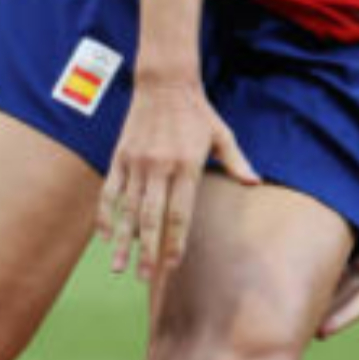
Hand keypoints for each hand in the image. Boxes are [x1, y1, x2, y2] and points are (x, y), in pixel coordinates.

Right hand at [96, 77, 257, 282]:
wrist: (164, 82)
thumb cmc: (197, 111)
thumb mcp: (222, 134)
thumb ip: (235, 161)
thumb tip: (254, 183)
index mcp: (186, 165)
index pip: (179, 213)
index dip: (175, 241)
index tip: (172, 265)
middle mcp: (159, 166)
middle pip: (152, 217)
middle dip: (148, 250)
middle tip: (145, 278)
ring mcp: (136, 162)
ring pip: (128, 209)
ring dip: (124, 240)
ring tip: (120, 268)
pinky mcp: (119, 155)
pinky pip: (110, 190)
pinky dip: (105, 214)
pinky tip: (105, 235)